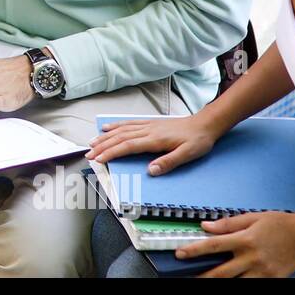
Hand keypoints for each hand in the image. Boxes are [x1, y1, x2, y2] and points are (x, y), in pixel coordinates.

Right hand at [86, 114, 220, 174]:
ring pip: (121, 130)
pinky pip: (129, 123)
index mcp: (155, 140)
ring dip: (105, 136)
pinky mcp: (150, 123)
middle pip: (119, 137)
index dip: (111, 152)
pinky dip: (115, 126)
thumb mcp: (188, 155)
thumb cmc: (198, 141)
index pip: (127, 146)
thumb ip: (168, 162)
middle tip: (88, 154)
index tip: (98, 159)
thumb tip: (150, 170)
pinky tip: (107, 128)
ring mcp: (148, 125)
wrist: (206, 124)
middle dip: (102, 146)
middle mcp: (148, 130)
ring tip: (91, 142)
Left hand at [179, 212, 294, 277]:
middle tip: (186, 279)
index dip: (194, 250)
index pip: (213, 246)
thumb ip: (228, 224)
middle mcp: (252, 258)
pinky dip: (240, 285)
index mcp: (245, 239)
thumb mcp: (253, 218)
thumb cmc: (280, 224)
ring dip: (219, 285)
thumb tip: (205, 226)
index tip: (180, 253)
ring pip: (236, 284)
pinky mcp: (272, 280)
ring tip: (205, 284)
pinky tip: (231, 284)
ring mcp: (262, 271)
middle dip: (202, 277)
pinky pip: (252, 287)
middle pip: (221, 272)